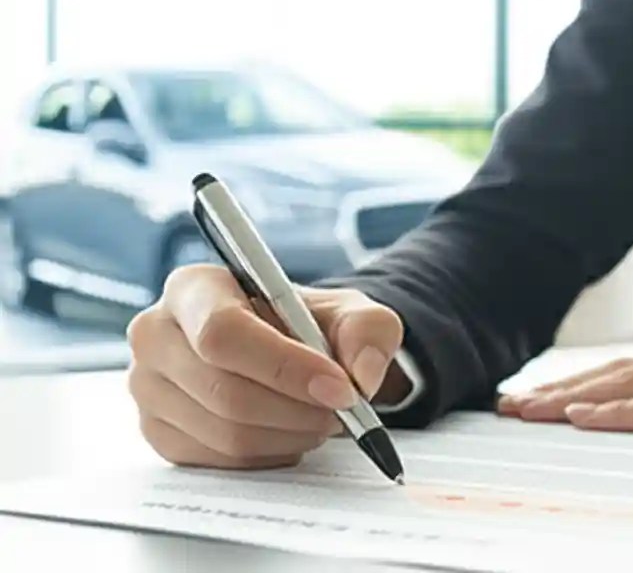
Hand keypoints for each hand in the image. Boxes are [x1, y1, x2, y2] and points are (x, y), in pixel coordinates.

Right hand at [127, 264, 407, 468]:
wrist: (288, 352)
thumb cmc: (310, 325)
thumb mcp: (353, 314)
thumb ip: (369, 331)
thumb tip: (361, 376)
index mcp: (194, 287)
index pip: (224, 332)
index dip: (285, 367)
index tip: (340, 389)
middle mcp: (156, 334)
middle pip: (226, 391)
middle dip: (299, 409)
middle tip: (343, 412)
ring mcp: (148, 388)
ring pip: (227, 433)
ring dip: (291, 434)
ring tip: (319, 418)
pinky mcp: (158, 432)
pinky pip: (220, 461)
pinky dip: (269, 453)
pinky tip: (288, 431)